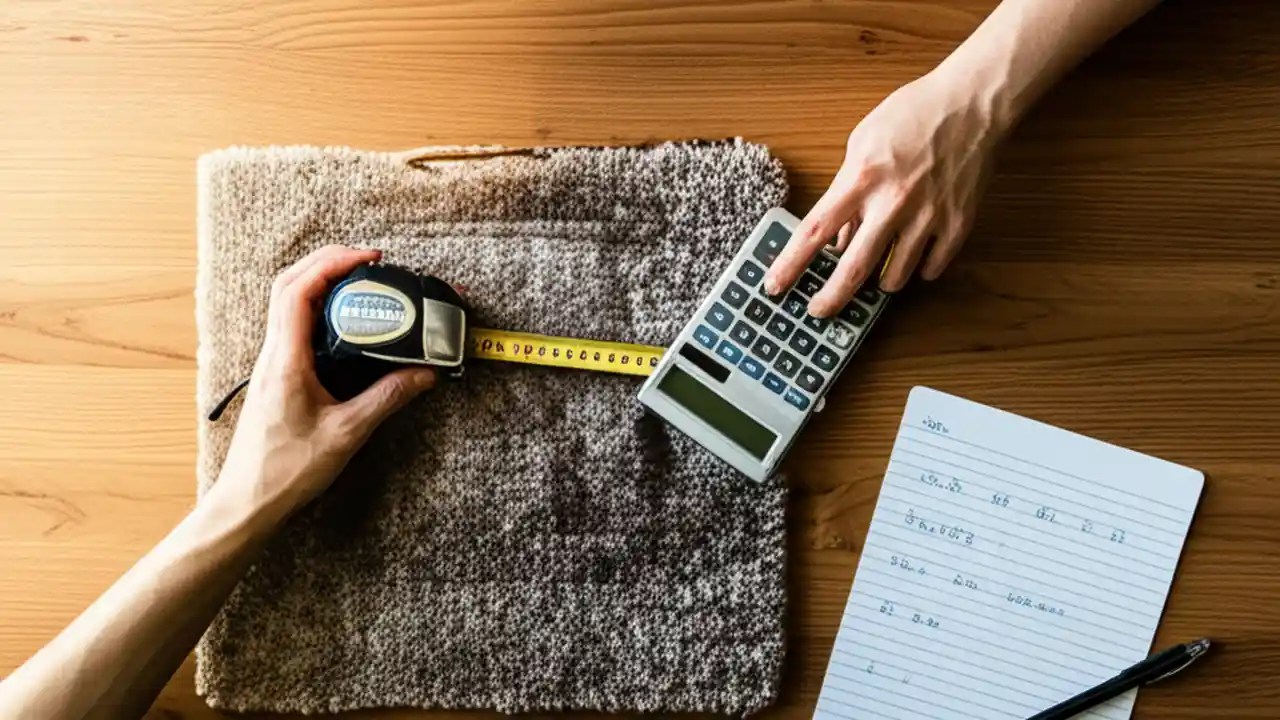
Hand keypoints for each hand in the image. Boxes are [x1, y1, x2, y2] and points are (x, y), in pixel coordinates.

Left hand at [213, 245, 436, 516]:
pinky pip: (294, 327)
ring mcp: (272, 363)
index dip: (333, 264)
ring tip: (362, 281)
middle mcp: (273, 354)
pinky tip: (348, 321)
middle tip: (370, 261)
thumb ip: (387, 398)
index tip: (370, 258)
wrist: (248, 501)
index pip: (298, 290)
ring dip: (322, 281)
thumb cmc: (286, 471)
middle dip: (328, 261)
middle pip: (290, 284)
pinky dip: (319, 308)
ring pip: (288, 303)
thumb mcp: (347, 434)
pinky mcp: (278, 375)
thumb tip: (424, 374)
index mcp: (285, 360)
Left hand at [765, 70, 1002, 315]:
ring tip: (875, 271)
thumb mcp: (862, 142)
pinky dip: (918, 270)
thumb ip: (845, 190)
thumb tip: (838, 237)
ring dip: (879, 281)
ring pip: (894, 277)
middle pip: (853, 269)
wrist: (973, 103)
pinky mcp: (957, 224)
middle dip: (831, 298)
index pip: (815, 231)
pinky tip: (913, 257)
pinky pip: (930, 269)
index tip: (774, 286)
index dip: (790, 264)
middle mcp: (892, 202)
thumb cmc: (913, 115)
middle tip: (818, 310)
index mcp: (861, 178)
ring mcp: (927, 217)